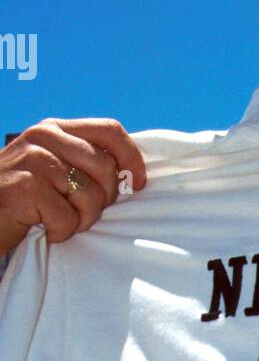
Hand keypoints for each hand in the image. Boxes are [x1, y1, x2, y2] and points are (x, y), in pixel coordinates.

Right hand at [0, 118, 146, 256]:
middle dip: (102, 200)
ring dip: (80, 219)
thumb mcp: (50, 167)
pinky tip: (39, 227)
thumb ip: (82, 160)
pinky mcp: (26, 188)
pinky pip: (68, 218)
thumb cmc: (17, 197)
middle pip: (106, 168)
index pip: (109, 130)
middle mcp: (44, 137)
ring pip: (91, 196)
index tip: (139, 183)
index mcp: (54, 128)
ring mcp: (34, 160)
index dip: (132, 157)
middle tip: (79, 212)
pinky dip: (59, 231)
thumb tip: (131, 172)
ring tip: (55, 220)